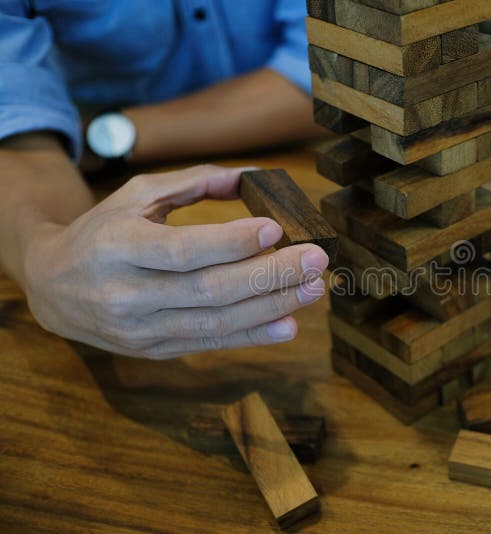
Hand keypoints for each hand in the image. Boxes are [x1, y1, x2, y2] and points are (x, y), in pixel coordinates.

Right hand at [21, 165, 329, 358]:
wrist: (53, 287)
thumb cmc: (103, 232)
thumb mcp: (136, 196)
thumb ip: (194, 182)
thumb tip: (255, 177)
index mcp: (117, 248)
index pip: (181, 250)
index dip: (231, 242)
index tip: (276, 228)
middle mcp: (127, 295)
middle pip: (209, 290)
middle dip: (269, 275)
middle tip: (316, 259)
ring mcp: (141, 330)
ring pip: (216, 322)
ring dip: (272, 306)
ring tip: (312, 289)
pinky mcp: (155, 351)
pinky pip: (211, 344)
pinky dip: (253, 336)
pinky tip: (288, 324)